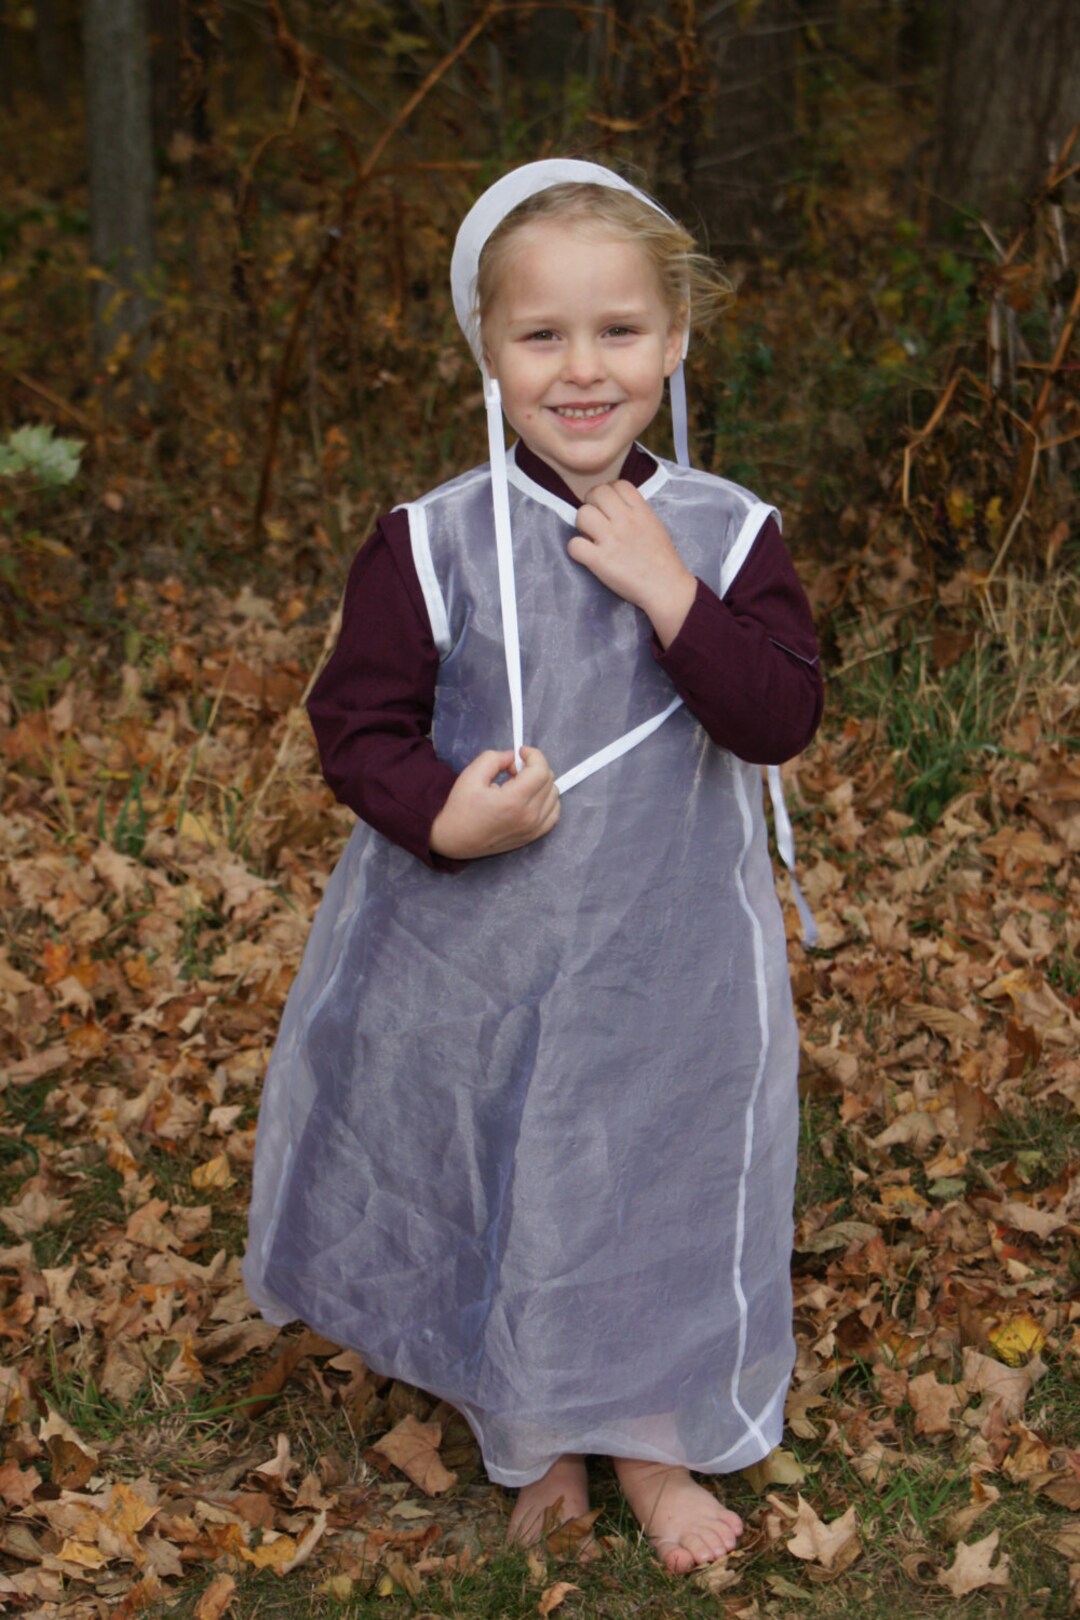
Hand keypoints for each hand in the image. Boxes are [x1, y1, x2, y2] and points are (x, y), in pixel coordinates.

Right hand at [430, 745, 559, 859]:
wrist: (455, 839)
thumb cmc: (461, 807)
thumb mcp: (471, 775)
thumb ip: (495, 758)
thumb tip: (514, 757)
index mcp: (513, 801)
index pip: (541, 770)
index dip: (533, 755)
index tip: (520, 753)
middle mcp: (529, 817)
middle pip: (549, 781)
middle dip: (533, 768)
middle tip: (513, 771)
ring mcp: (533, 829)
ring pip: (554, 796)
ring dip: (541, 784)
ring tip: (519, 786)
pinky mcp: (533, 836)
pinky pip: (554, 814)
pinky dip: (547, 801)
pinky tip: (530, 798)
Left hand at [567, 480, 697, 647]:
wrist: (666, 587)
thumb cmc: (662, 559)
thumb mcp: (654, 525)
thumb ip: (636, 511)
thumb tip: (615, 505)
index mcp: (641, 511)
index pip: (617, 484)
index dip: (609, 492)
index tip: (608, 507)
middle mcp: (625, 521)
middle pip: (596, 493)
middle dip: (592, 504)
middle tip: (596, 521)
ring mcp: (612, 540)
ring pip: (582, 515)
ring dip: (582, 526)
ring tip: (591, 538)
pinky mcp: (600, 561)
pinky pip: (574, 545)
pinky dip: (576, 550)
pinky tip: (587, 555)